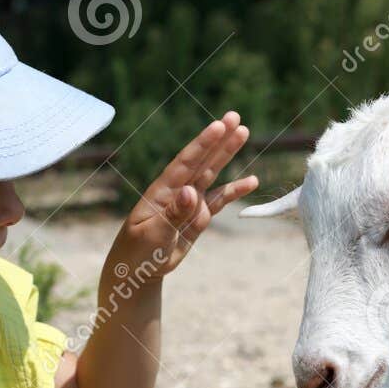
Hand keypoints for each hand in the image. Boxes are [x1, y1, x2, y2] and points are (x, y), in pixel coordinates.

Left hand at [107, 111, 258, 282]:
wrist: (137, 270)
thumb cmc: (138, 253)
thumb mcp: (153, 236)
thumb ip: (173, 215)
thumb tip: (192, 192)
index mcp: (162, 192)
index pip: (186, 163)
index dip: (203, 144)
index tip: (219, 126)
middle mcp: (177, 191)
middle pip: (201, 161)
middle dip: (218, 139)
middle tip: (235, 117)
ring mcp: (189, 203)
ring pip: (212, 174)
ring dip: (227, 155)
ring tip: (243, 133)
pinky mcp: (198, 217)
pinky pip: (219, 200)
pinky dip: (234, 191)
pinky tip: (251, 181)